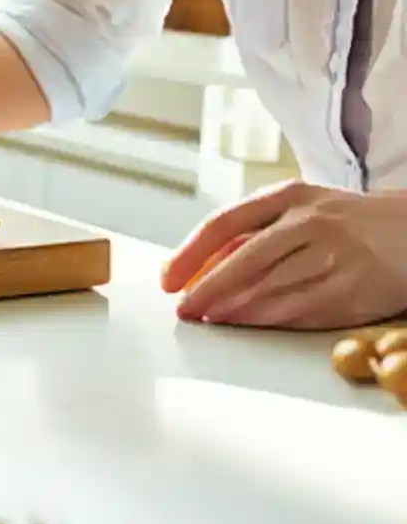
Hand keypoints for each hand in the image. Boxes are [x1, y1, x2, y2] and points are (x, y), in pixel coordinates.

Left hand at [161, 181, 406, 329]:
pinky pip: (302, 311)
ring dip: (233, 310)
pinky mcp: (355, 289)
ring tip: (208, 320)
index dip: (189, 254)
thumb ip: (252, 233)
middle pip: (244, 260)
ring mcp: (336, 256)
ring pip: (270, 289)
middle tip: (183, 310)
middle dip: (206, 289)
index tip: (167, 280)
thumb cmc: (344, 223)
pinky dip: (269, 321)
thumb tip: (195, 267)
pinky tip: (248, 327)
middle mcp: (311, 222)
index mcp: (289, 197)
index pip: (224, 224)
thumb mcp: (299, 210)